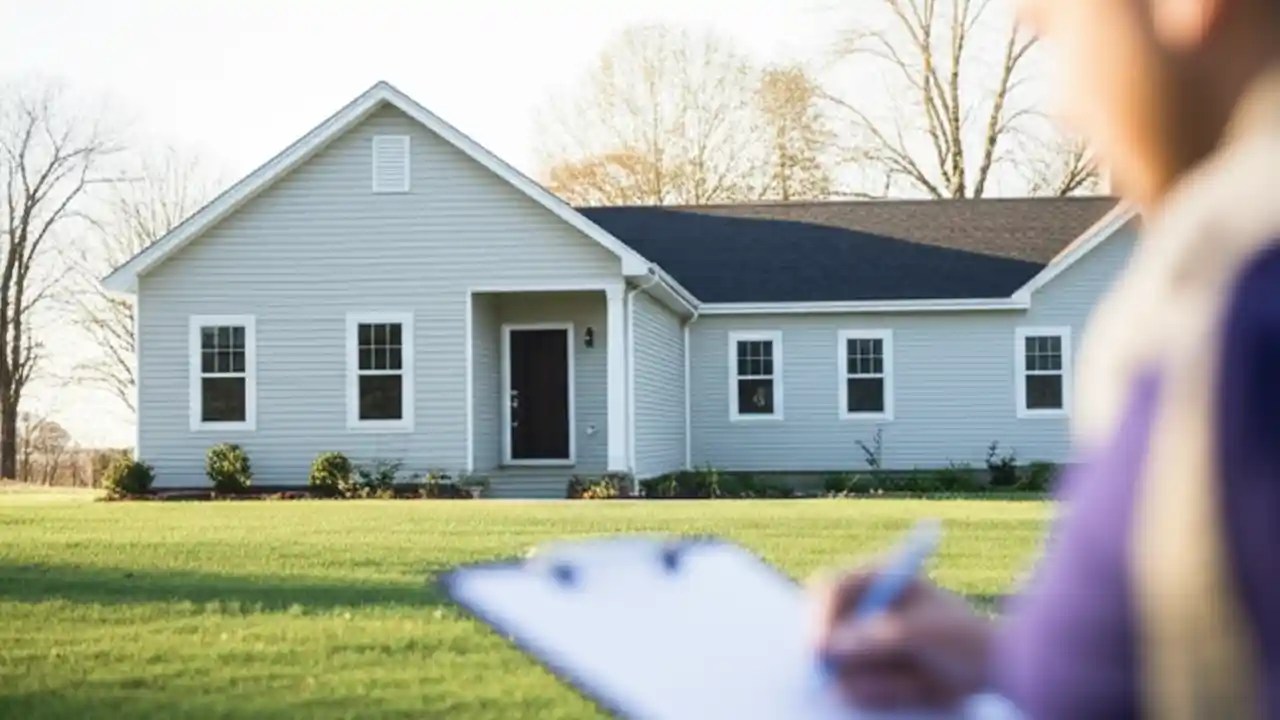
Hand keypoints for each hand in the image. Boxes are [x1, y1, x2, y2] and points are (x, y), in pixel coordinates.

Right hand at [810, 569, 993, 710]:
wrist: (998, 670)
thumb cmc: (964, 638)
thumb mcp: (921, 634)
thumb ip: (874, 638)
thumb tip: (829, 646)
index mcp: (879, 579)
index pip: (831, 586)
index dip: (819, 613)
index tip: (819, 644)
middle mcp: (865, 606)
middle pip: (820, 623)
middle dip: (824, 651)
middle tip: (824, 676)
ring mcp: (864, 640)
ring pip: (835, 663)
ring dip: (861, 678)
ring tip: (911, 682)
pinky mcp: (869, 671)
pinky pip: (851, 688)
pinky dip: (872, 694)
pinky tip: (911, 689)